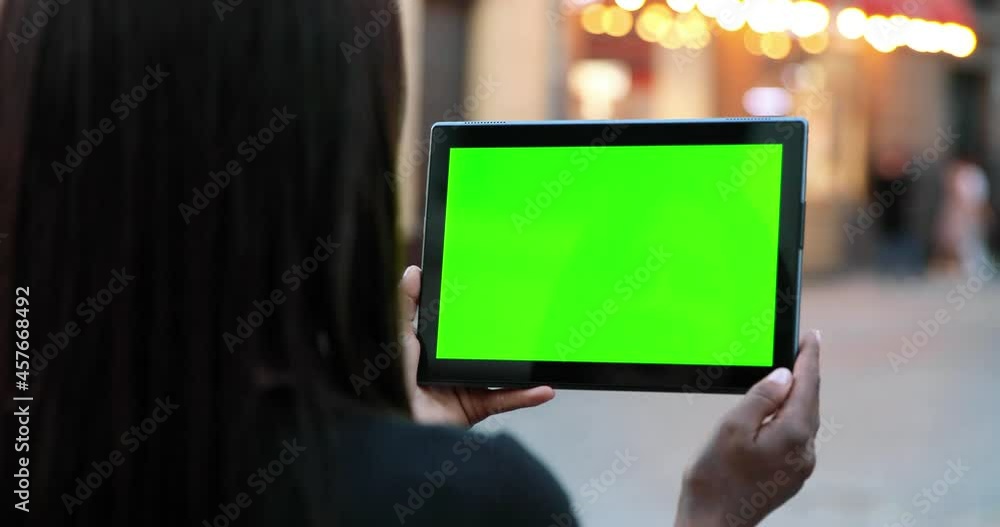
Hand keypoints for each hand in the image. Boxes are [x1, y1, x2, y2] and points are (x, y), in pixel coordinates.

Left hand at [398, 265, 554, 426]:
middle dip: (509, 338)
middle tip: (530, 320)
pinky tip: (544, 388)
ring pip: (502, 375)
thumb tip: (415, 271)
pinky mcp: (475, 408)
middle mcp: (453, 367)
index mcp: (436, 349)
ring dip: (525, 368)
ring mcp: (466, 387)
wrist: (391, 418)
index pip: (462, 328)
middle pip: (487, 350)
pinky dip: (526, 396)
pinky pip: (505, 400)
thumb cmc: (389, 379)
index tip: (498, 295)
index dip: (479, 314)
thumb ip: (406, 303)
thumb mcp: (397, 334)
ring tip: (545, 353)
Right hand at [674, 330, 821, 526]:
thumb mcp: (731, 427)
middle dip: (805, 374)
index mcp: (793, 434)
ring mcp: (798, 467)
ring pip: (802, 420)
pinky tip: (777, 412)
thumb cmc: (715, 477)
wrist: (712, 523)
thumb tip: (785, 376)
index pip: (807, 385)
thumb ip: (761, 397)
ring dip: (797, 395)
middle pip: (809, 402)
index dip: (809, 357)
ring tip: (789, 374)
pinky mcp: (789, 476)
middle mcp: (804, 451)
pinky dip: (789, 416)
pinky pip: (795, 436)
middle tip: (802, 348)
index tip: (813, 336)